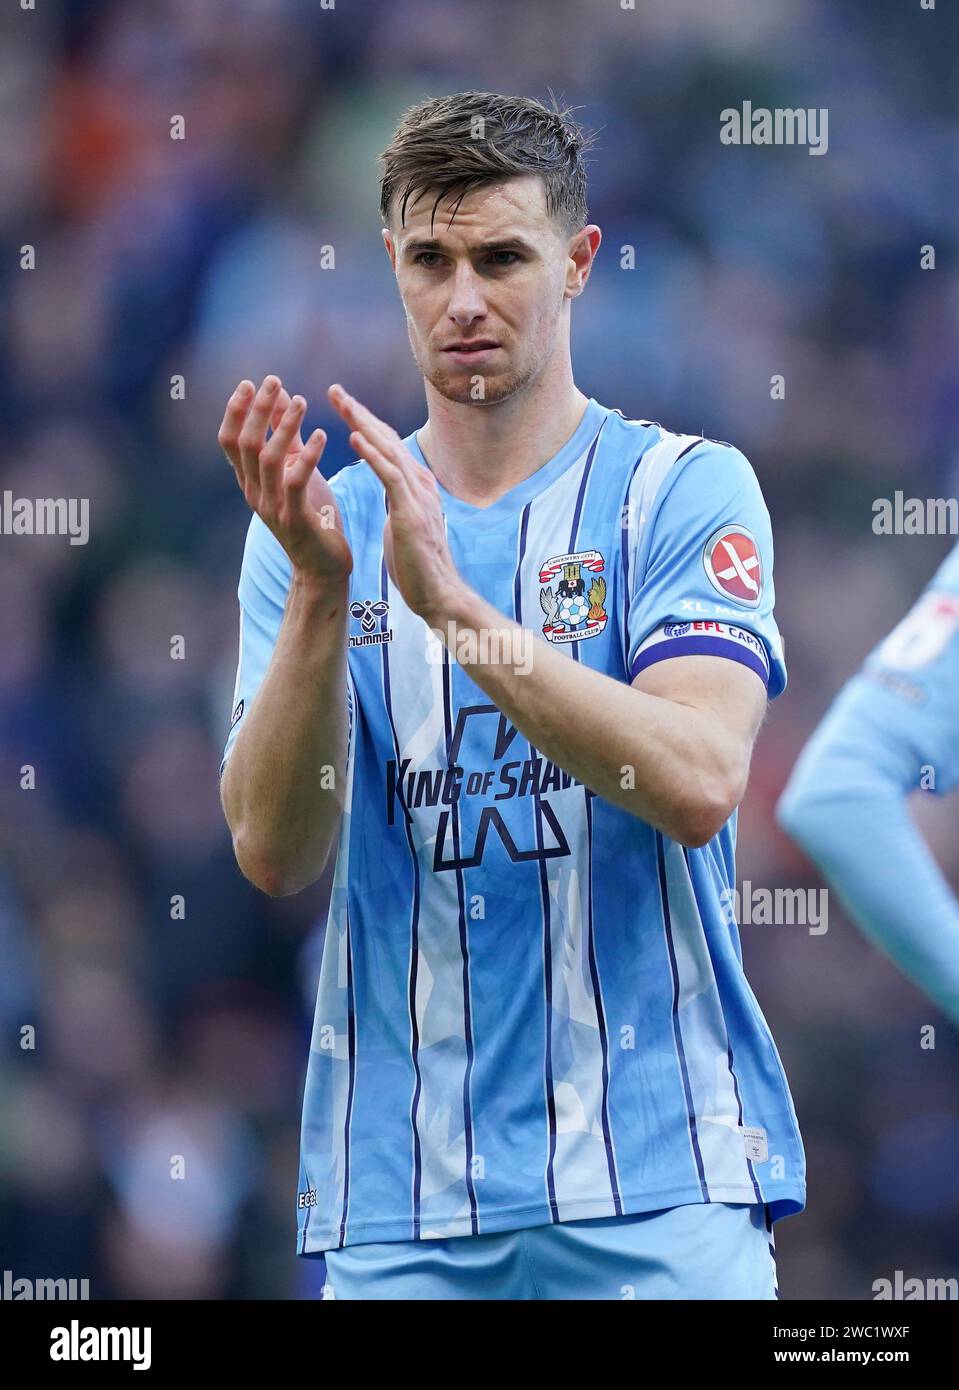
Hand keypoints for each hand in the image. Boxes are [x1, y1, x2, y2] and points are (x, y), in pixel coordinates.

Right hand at [218, 375, 351, 583]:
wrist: (322, 567)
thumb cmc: (313, 515)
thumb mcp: (297, 470)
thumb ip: (288, 437)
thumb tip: (280, 398)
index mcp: (250, 481)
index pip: (230, 442)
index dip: (235, 411)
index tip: (250, 383)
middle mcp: (254, 493)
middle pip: (245, 444)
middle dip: (258, 409)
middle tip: (274, 381)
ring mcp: (272, 508)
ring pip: (268, 459)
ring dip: (284, 427)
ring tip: (302, 400)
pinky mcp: (296, 520)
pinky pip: (296, 482)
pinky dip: (308, 456)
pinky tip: (322, 435)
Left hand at [328, 384, 465, 625]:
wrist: (437, 594)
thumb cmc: (418, 564)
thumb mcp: (405, 522)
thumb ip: (400, 500)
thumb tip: (392, 489)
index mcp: (415, 485)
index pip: (386, 445)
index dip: (364, 422)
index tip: (341, 404)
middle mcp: (419, 483)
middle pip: (386, 438)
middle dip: (359, 413)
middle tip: (334, 390)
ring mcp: (417, 496)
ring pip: (388, 449)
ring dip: (362, 423)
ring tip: (340, 402)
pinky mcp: (411, 512)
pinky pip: (389, 476)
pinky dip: (372, 454)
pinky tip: (353, 437)